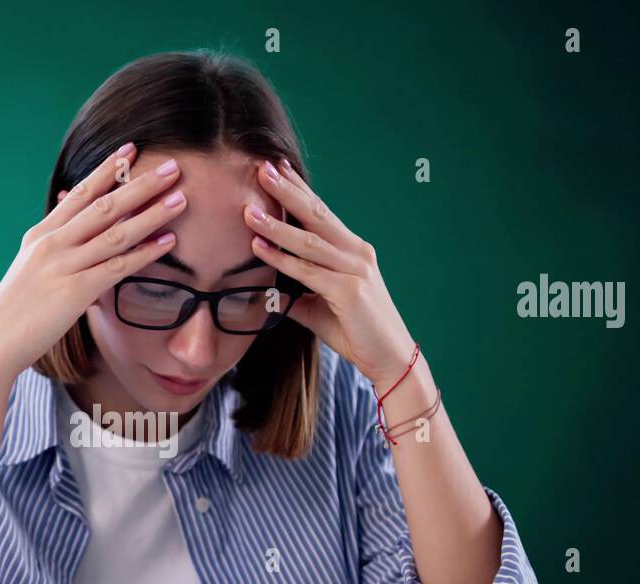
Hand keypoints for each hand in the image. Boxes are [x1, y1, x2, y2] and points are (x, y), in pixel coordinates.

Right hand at [0, 144, 187, 381]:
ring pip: (116, 232)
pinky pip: (117, 266)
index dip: (107, 169)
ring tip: (180, 198)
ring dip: (151, 214)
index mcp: (40, 235)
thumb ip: (52, 251)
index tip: (130, 149)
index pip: (79, 193)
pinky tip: (167, 242)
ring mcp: (63, 265)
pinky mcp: (75, 291)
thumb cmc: (14, 313)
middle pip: (104, 205)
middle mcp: (51, 243)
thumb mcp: (30, 271)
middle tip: (171, 167)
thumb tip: (72, 237)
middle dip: (141, 184)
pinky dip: (145, 252)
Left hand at [242, 159, 416, 392]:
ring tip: (249, 209)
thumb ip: (297, 296)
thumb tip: (269, 293)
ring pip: (309, 240)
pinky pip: (309, 270)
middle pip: (316, 215)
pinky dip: (282, 258)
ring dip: (276, 223)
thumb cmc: (357, 333)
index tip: (276, 169)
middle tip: (261, 167)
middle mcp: (356, 253)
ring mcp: (355, 270)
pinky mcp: (350, 291)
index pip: (321, 213)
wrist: (390, 359)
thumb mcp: (321, 308)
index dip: (298, 190)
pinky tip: (259, 247)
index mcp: (352, 251)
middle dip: (287, 191)